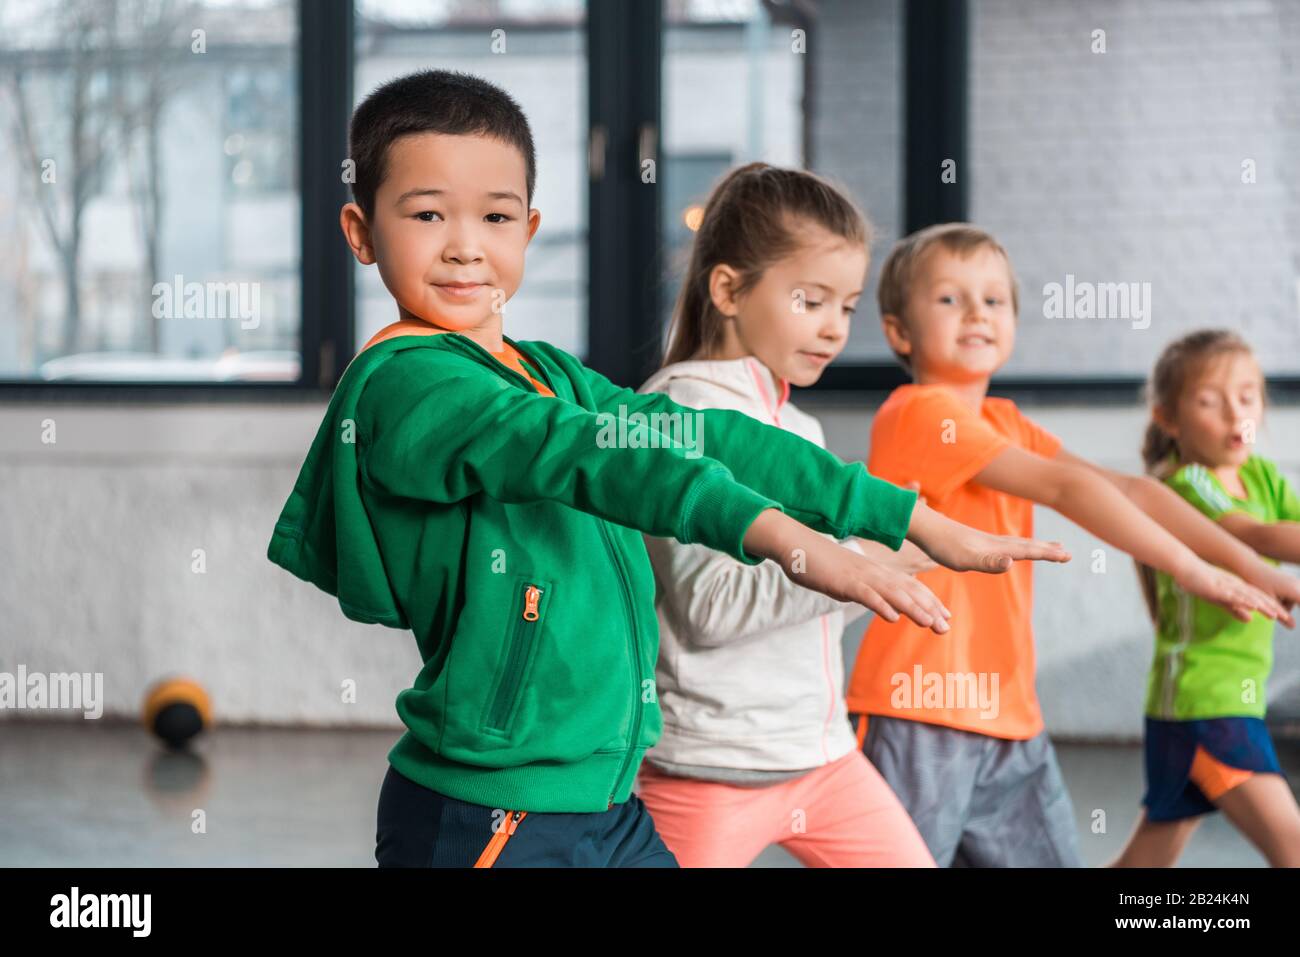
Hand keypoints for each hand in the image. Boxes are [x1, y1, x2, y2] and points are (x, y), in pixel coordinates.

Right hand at [743, 510, 951, 632]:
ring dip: (913, 609)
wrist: (797, 546)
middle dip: (929, 609)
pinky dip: (880, 606)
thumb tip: (879, 604)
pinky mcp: (844, 582)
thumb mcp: (849, 579)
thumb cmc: (821, 563)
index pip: (910, 587)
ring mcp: (860, 577)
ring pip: (893, 593)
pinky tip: (892, 617)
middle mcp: (874, 573)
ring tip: (930, 624)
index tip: (946, 617)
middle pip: (908, 591)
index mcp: (876, 572)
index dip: (929, 602)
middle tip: (947, 627)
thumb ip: (866, 590)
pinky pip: (865, 594)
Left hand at [906, 500, 1071, 572]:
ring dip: (1035, 546)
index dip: (1048, 554)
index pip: (1028, 551)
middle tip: (1067, 553)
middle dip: (1047, 549)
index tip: (1068, 555)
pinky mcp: (975, 543)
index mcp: (997, 548)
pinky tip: (1010, 552)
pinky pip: (1003, 546)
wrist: (926, 527)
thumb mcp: (965, 560)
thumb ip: (989, 562)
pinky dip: (1016, 547)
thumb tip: (1011, 562)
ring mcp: (985, 542)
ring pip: (1017, 544)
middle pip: (1027, 545)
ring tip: (1048, 548)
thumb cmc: (943, 546)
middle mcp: (995, 543)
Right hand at [1174, 557, 1290, 625]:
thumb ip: (1234, 608)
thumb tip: (1250, 620)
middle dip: (1273, 608)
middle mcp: (1236, 586)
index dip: (1272, 607)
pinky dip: (1245, 601)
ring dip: (1263, 606)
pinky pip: (1233, 595)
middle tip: (1287, 619)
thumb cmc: (1200, 583)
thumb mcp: (1219, 599)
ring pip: (1249, 597)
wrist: (1185, 567)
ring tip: (1276, 615)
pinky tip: (1253, 606)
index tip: (1285, 617)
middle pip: (1258, 598)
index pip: (1259, 599)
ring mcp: (1227, 586)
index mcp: (1238, 588)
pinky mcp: (1217, 588)